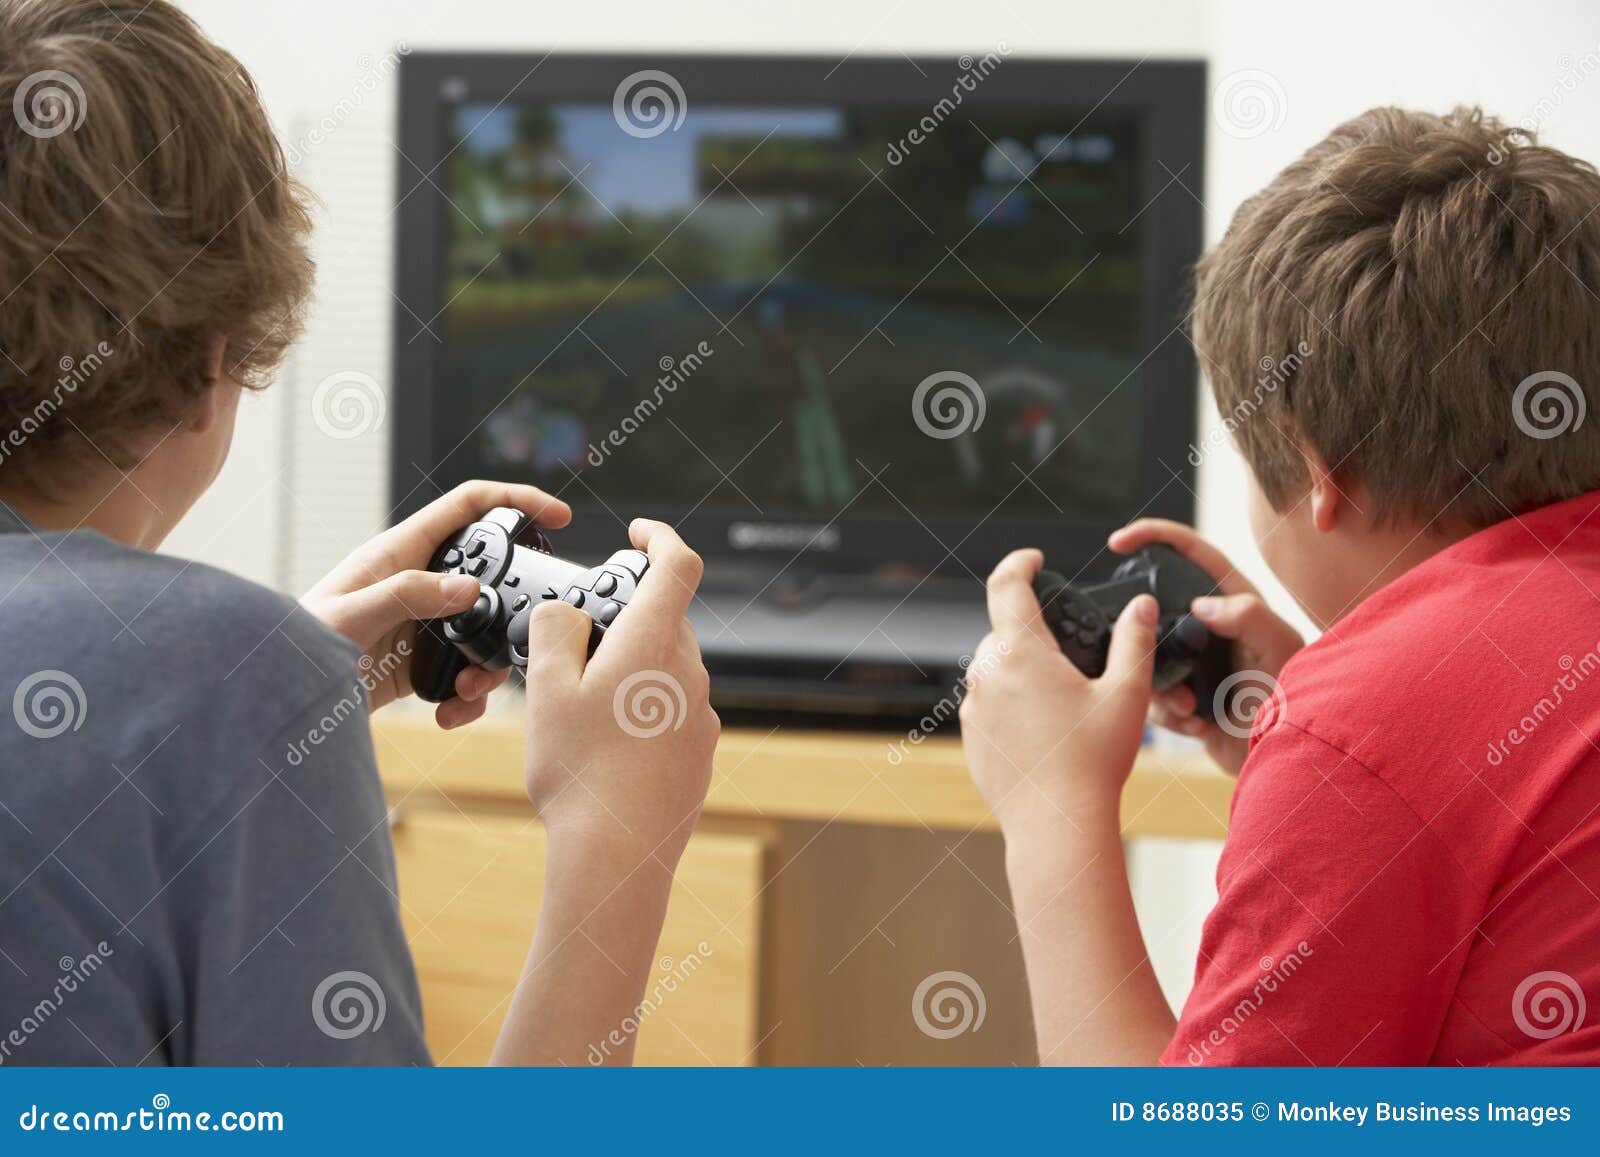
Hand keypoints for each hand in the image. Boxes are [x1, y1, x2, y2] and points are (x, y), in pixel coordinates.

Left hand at [301, 480, 570, 729]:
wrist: (275, 701)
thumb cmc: (293, 647)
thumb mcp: (351, 615)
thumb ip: (410, 595)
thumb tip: (470, 588)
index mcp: (399, 553)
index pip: (469, 507)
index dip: (516, 501)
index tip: (557, 515)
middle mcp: (416, 583)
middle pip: (489, 576)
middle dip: (512, 610)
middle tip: (525, 637)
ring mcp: (422, 624)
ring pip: (484, 632)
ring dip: (488, 666)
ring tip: (469, 692)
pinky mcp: (421, 663)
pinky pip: (465, 672)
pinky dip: (467, 696)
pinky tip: (449, 712)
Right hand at [519, 519, 718, 870]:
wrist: (617, 856)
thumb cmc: (579, 771)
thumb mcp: (546, 689)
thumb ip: (556, 630)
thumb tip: (569, 612)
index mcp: (655, 643)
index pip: (677, 565)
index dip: (660, 537)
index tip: (638, 533)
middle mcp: (689, 673)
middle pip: (666, 620)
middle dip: (627, 617)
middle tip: (578, 643)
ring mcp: (700, 716)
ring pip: (668, 668)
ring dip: (633, 668)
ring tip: (582, 706)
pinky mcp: (699, 753)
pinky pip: (673, 711)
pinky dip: (644, 709)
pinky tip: (606, 747)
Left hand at [960, 548, 1157, 833]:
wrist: (1057, 825)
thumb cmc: (1093, 760)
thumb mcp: (1126, 694)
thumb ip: (1134, 641)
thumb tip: (1141, 604)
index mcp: (1019, 651)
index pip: (1006, 585)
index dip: (1019, 563)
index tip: (1034, 559)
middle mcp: (985, 673)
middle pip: (1003, 633)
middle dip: (1033, 633)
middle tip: (1071, 653)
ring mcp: (973, 708)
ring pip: (994, 670)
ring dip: (1021, 670)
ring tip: (1064, 699)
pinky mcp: (971, 739)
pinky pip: (988, 705)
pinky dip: (1012, 705)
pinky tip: (1047, 732)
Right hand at [1108, 519, 1303, 774]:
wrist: (1293, 757)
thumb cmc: (1299, 697)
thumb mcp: (1280, 649)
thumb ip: (1249, 616)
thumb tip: (1198, 605)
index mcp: (1233, 600)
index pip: (1189, 552)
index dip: (1153, 536)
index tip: (1117, 543)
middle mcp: (1209, 627)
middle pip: (1153, 607)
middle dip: (1139, 633)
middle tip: (1141, 653)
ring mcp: (1193, 662)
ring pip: (1144, 656)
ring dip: (1156, 685)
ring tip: (1189, 707)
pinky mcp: (1184, 697)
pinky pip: (1152, 696)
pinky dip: (1167, 714)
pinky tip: (1196, 725)